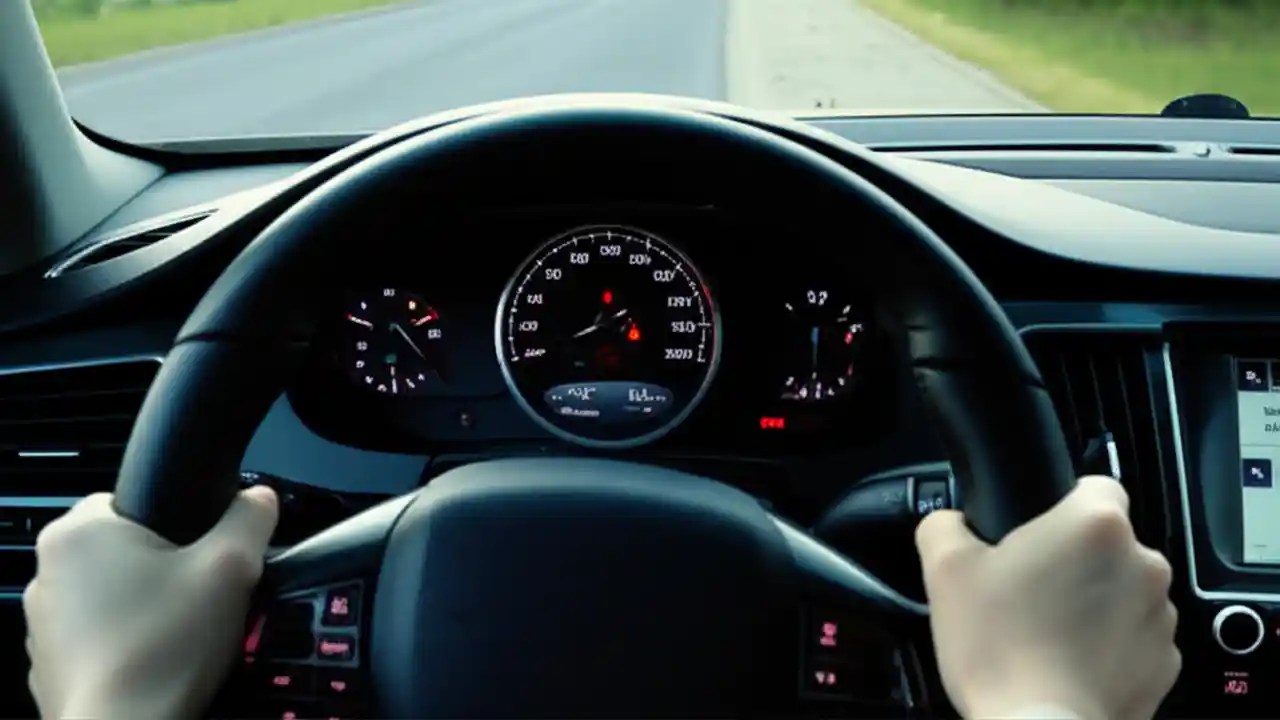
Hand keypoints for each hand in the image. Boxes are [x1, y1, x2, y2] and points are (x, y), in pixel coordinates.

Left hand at [24, 487, 278, 718]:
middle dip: (167, 568)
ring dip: (146, 606)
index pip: (137, 498)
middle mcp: (48, 571)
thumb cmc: (167, 646)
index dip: (183, 522)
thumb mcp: (231, 567)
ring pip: (114, 594)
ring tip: (183, 633)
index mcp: (78, 531)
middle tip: (204, 596)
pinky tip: (157, 661)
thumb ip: (250, 518)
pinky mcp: (49, 665)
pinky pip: (100, 637)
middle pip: (128, 549)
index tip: (207, 554)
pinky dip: (128, 643)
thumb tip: (260, 498)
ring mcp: (42, 623)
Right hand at [916, 476, 1178, 719]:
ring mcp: (1161, 616)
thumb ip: (944, 525)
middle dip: (1072, 559)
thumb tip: (951, 522)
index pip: (1094, 482)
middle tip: (1025, 590)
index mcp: (1095, 523)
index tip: (1034, 534)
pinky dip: (1108, 645)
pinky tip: (1068, 662)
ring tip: (1044, 632)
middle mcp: (1143, 562)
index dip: (1059, 504)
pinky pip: (1133, 637)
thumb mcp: (944, 571)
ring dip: (1093, 602)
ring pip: (1122, 590)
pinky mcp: (1167, 663)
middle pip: (1106, 542)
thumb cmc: (997, 647)